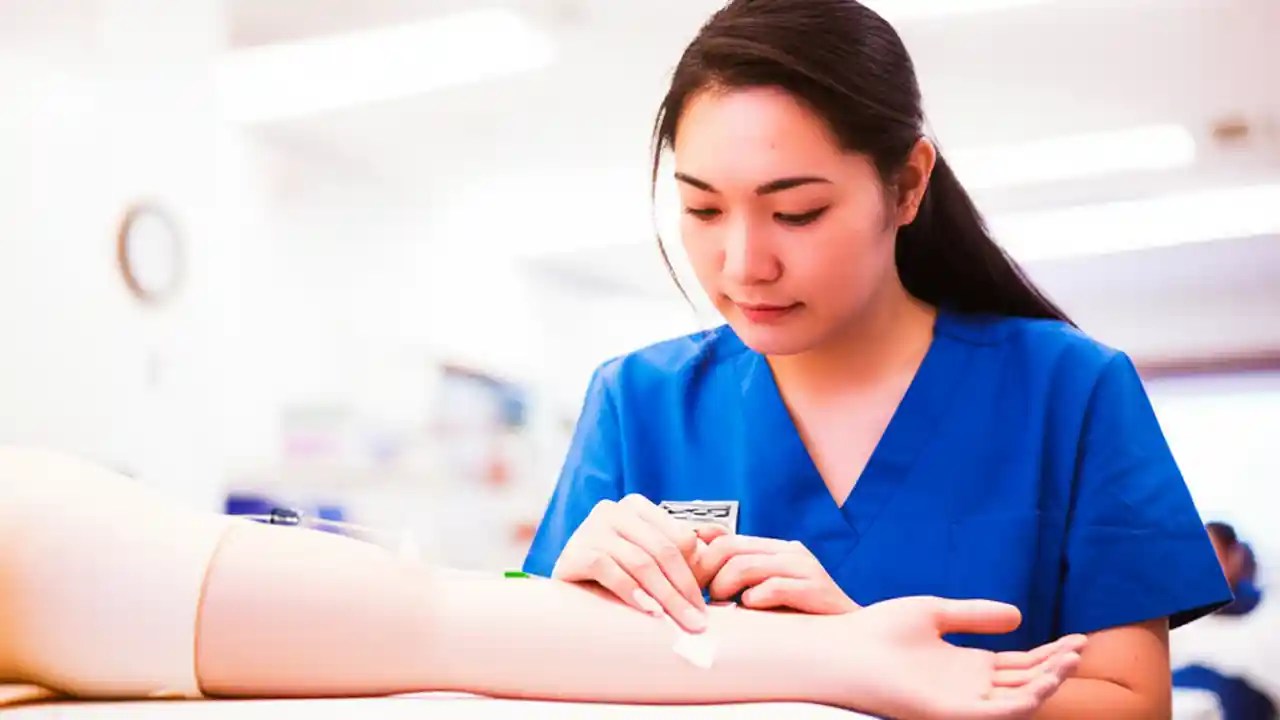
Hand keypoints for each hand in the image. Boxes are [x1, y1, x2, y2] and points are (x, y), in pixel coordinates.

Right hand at [551, 494, 727, 632]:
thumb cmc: (614, 578)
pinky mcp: (574, 551)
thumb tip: (725, 540)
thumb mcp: (651, 561)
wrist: (565, 596)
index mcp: (636, 507)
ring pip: (639, 562)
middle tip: (697, 621)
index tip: (705, 605)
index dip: (694, 573)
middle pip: (661, 551)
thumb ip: (684, 553)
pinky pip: (608, 569)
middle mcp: (612, 510)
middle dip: (683, 590)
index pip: (677, 538)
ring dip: (664, 596)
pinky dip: (631, 591)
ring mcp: (590, 528)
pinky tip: (647, 611)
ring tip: (678, 622)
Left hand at [696, 534, 857, 613]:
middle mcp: (789, 551)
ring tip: (724, 604)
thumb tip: (700, 546)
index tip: (690, 581)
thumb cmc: (799, 620)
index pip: (725, 538)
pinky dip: (754, 600)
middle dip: (706, 572)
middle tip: (702, 595)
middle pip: (730, 548)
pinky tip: (753, 609)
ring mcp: (803, 567)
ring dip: (724, 587)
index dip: (701, 558)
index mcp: (776, 548)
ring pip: (745, 566)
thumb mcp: (762, 592)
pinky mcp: (814, 588)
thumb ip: (738, 573)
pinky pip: (771, 587)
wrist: (846, 641)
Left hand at [835, 596, 1085, 719]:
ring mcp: (963, 703)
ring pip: (1019, 699)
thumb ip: (975, 615)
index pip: (1021, 665)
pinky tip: (1043, 681)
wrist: (846, 648)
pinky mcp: (952, 714)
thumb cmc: (880, 630)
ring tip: (1071, 658)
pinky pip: (998, 714)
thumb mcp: (936, 614)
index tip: (1079, 638)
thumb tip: (1019, 615)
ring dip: (1048, 682)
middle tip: (1083, 646)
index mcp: (968, 666)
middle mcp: (971, 688)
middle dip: (1057, 666)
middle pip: (1027, 681)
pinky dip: (1025, 701)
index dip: (1050, 654)